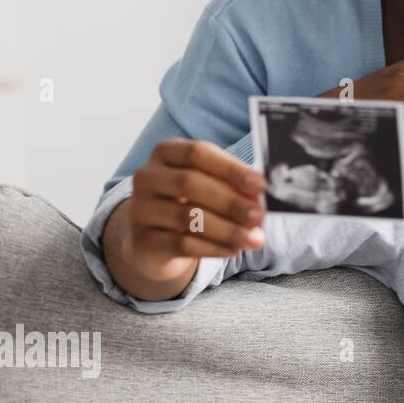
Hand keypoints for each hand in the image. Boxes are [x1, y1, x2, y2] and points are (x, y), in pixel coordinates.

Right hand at [125, 138, 267, 281]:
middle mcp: (147, 177)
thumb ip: (234, 186)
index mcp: (166, 153)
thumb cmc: (193, 202)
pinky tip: (234, 250)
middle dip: (231, 201)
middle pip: (190, 183)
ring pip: (186, 217)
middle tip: (259, 216)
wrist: (156, 239)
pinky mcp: (144, 241)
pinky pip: (182, 244)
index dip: (232, 168)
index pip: (198, 152)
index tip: (261, 185)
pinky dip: (214, 248)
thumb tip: (262, 197)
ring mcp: (141, 209)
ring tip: (254, 239)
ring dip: (227, 229)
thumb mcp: (211, 185)